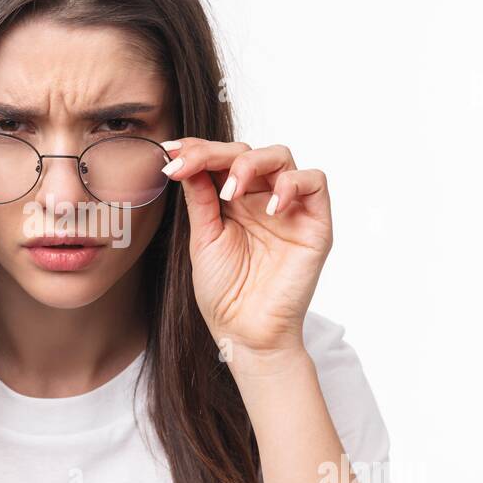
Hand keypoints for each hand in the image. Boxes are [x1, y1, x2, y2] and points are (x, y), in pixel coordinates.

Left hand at [161, 138, 332, 359]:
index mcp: (234, 201)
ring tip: (229, 192)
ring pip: (281, 156)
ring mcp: (290, 208)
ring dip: (251, 164)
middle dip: (214, 153)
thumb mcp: (203, 238)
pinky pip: (315, 182)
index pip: (220, 160)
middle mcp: (262, 199)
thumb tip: (185, 159)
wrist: (246, 332)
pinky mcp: (315, 224)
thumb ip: (200, 199)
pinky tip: (269, 207)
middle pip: (247, 151)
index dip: (196, 149)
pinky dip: (292, 184)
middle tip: (187, 166)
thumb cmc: (224, 293)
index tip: (167, 153)